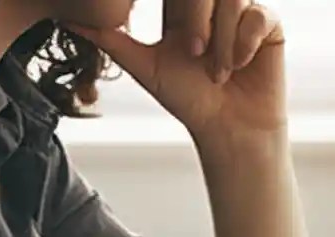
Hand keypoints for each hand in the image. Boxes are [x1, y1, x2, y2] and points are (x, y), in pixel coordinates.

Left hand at [69, 0, 286, 141]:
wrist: (230, 127)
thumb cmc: (190, 100)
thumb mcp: (145, 66)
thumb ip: (110, 39)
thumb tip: (65, 20)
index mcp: (182, 7)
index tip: (178, 34)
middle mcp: (213, 4)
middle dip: (197, 16)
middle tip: (193, 51)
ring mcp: (242, 11)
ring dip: (222, 37)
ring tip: (218, 72)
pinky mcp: (268, 24)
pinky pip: (258, 14)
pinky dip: (245, 41)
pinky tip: (240, 64)